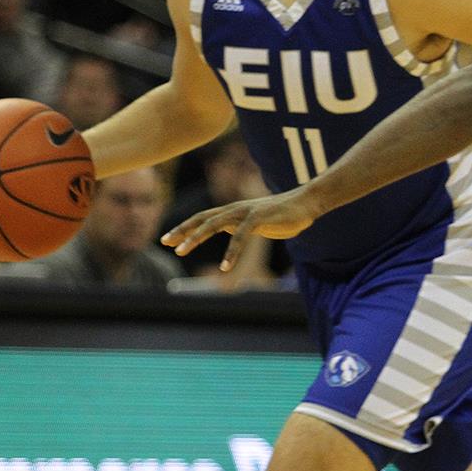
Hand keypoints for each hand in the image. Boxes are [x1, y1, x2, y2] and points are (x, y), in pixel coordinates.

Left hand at [162, 189, 320, 271]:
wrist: (306, 203)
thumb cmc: (283, 215)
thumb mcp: (256, 223)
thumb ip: (240, 227)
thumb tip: (230, 232)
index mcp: (233, 211)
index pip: (203, 218)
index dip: (185, 227)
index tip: (168, 238)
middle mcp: (235, 209)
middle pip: (202, 218)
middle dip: (182, 230)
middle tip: (165, 242)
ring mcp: (246, 212)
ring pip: (214, 223)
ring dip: (196, 237)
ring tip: (181, 251)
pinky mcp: (259, 218)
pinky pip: (240, 236)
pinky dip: (231, 252)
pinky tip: (224, 267)